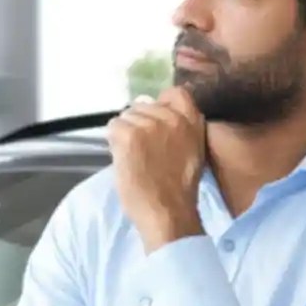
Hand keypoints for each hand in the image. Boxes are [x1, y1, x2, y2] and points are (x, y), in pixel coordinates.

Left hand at [106, 86, 205, 251]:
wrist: (168, 212)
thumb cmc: (178, 190)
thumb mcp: (192, 152)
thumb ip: (179, 130)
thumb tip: (155, 116)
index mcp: (192, 121)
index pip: (174, 92)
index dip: (160, 105)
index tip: (154, 123)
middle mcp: (171, 117)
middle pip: (143, 105)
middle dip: (139, 124)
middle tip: (142, 150)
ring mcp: (149, 124)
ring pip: (125, 116)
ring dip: (125, 134)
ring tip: (134, 157)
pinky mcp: (129, 135)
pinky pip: (113, 128)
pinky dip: (113, 143)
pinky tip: (124, 159)